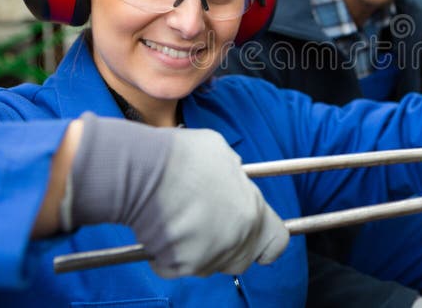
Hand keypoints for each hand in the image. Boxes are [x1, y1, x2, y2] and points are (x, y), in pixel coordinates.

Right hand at [61, 112, 288, 276]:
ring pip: (209, 263)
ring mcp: (208, 258)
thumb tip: (232, 178)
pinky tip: (161, 228)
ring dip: (199, 248)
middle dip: (227, 243)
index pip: (276, 243)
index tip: (255, 234)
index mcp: (253, 213)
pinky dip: (168, 254)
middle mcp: (236, 242)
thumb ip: (235, 174)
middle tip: (208, 221)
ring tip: (181, 218)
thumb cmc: (185, 158)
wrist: (145, 173)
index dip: (267, 240)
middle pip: (241, 257)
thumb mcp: (223, 154)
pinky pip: (176, 267)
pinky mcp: (178, 267)